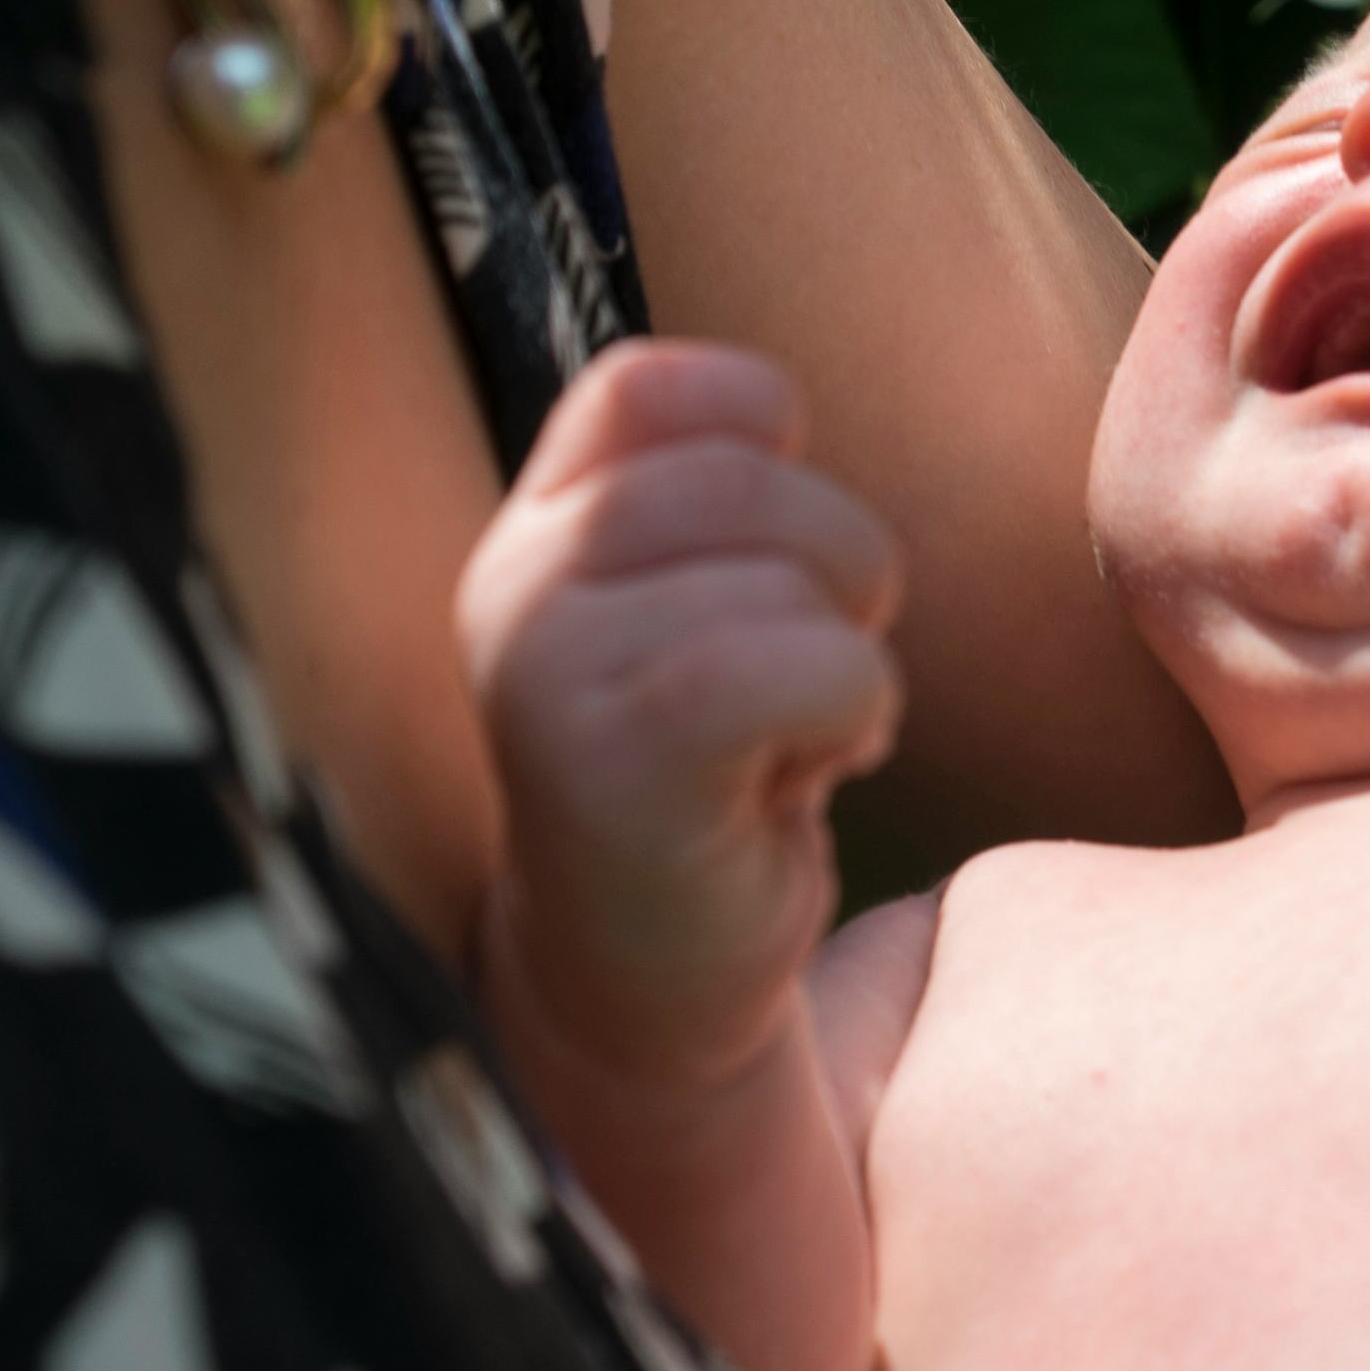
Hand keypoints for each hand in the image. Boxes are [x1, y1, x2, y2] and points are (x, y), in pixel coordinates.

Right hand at [457, 339, 905, 1092]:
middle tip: (812, 670)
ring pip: (793, 575)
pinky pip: (806, 667)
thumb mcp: (688, 611)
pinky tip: (808, 780)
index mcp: (533, 532)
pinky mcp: (615, 764)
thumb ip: (703, 500)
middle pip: (749, 477)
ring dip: (848, 658)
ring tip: (790, 738)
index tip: (776, 550)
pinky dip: (854, 714)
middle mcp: (515, 587)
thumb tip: (773, 399)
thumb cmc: (706, 779)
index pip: (646, 385)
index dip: (758, 433)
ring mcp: (549, 674)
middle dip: (841, 565)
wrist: (646, 985)